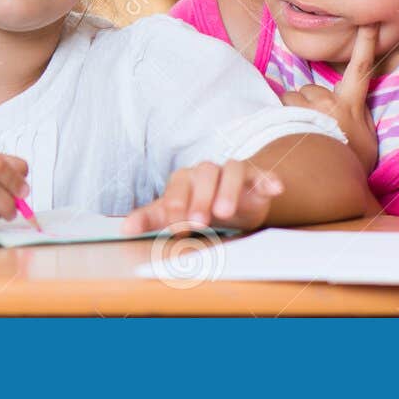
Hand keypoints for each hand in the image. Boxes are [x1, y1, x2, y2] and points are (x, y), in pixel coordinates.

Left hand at [123, 160, 283, 233]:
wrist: (230, 203)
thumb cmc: (196, 207)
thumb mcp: (174, 215)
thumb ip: (151, 219)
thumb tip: (124, 228)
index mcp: (186, 178)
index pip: (179, 184)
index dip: (177, 203)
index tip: (175, 227)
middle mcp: (208, 171)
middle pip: (205, 174)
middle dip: (200, 198)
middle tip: (198, 222)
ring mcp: (232, 173)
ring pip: (232, 170)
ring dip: (229, 189)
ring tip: (226, 213)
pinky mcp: (255, 180)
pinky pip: (262, 174)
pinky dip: (268, 180)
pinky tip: (274, 190)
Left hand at [282, 24, 378, 171]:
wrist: (341, 185)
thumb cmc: (353, 161)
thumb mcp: (365, 135)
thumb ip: (355, 113)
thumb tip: (345, 101)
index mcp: (352, 103)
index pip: (361, 68)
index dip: (365, 44)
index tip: (369, 22)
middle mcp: (331, 102)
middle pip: (309, 88)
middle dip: (307, 103)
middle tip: (314, 126)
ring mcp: (311, 111)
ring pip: (292, 98)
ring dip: (293, 111)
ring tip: (302, 132)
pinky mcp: (294, 120)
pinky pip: (280, 109)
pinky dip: (280, 119)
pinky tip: (286, 135)